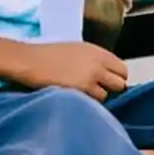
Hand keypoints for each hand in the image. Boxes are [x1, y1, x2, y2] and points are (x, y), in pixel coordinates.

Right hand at [14, 42, 128, 101]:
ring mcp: (91, 77)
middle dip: (111, 89)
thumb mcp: (77, 51)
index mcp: (98, 52)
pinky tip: (75, 99)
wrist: (30, 60)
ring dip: (97, 98)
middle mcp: (98, 63)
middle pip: (119, 84)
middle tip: (97, 92)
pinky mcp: (81, 90)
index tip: (106, 83)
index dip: (115, 78)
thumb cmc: (49, 55)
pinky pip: (92, 103)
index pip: (122, 69)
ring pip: (106, 96)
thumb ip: (94, 61)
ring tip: (82, 96)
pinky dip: (87, 104)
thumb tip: (105, 75)